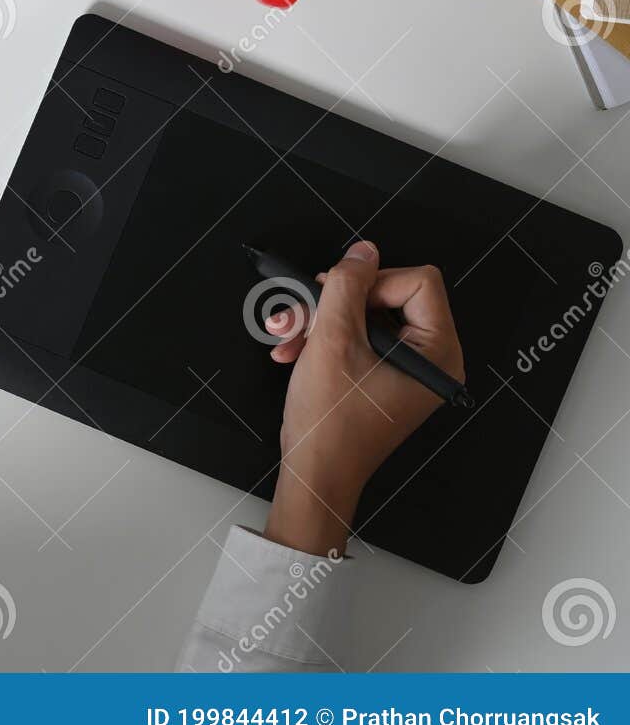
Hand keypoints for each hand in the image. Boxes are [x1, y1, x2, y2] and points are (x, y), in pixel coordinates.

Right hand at [261, 240, 464, 557]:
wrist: (314, 474)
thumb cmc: (330, 425)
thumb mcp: (332, 342)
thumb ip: (347, 287)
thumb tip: (362, 251)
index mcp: (437, 354)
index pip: (418, 282)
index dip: (370, 282)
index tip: (335, 298)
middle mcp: (431, 360)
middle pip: (387, 296)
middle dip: (333, 303)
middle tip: (300, 313)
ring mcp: (407, 369)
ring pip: (363, 316)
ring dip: (319, 321)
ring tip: (286, 336)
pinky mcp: (383, 375)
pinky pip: (356, 338)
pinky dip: (322, 339)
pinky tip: (293, 349)